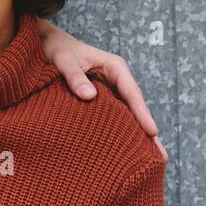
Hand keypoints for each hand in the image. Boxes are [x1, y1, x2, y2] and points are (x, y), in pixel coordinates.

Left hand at [36, 19, 167, 162]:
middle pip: (136, 108)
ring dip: (137, 135)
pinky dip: (121, 132)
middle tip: (161, 157)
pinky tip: (126, 151)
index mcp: (115, 67)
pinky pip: (114, 117)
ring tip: (150, 161)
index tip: (152, 132)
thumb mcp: (63, 60)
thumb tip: (90, 96)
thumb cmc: (56, 49)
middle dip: (148, 131)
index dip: (142, 114)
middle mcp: (117, 80)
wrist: (44, 44)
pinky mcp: (101, 100)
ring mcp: (110, 91)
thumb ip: (74, 76)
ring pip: (128, 115)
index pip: (132, 93)